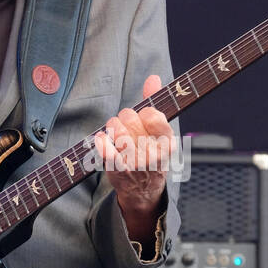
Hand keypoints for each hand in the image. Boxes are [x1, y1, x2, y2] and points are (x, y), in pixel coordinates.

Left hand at [92, 74, 175, 222]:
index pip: (151, 113)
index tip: (143, 121)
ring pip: (114, 126)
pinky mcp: (117, 169)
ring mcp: (135, 162)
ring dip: (113, 129)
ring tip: (118, 138)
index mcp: (167, 141)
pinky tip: (104, 141)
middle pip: (129, 116)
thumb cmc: (150, 154)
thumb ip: (155, 103)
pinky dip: (100, 139)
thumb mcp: (159, 132)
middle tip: (127, 130)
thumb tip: (154, 78)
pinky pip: (103, 143)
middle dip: (124, 119)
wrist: (143, 190)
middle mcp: (154, 153)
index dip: (143, 113)